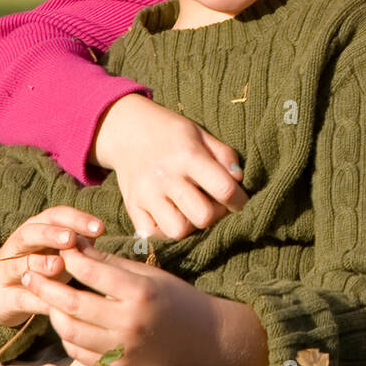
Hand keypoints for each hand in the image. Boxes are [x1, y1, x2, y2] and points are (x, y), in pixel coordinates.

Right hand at [0, 206, 102, 326]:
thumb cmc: (40, 268)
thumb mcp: (58, 252)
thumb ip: (76, 244)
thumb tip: (95, 235)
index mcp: (36, 229)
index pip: (55, 216)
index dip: (76, 219)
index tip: (100, 227)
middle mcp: (19, 246)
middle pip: (32, 233)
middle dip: (52, 234)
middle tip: (71, 238)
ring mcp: (8, 271)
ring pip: (21, 263)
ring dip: (40, 263)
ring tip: (58, 265)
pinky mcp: (4, 298)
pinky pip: (20, 298)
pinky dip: (35, 300)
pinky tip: (52, 305)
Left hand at [22, 241, 211, 365]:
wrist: (200, 337)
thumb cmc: (174, 297)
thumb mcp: (146, 274)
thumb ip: (109, 263)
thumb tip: (75, 245)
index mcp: (140, 293)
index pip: (93, 271)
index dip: (70, 257)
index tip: (59, 248)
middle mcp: (130, 323)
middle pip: (73, 304)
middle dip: (46, 286)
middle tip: (30, 274)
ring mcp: (123, 349)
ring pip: (69, 332)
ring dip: (53, 313)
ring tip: (48, 299)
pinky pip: (79, 353)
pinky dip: (68, 336)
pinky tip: (67, 321)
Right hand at [93, 94, 248, 239]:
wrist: (126, 129)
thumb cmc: (171, 132)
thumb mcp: (201, 134)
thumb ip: (224, 156)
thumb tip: (239, 180)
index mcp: (187, 156)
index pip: (224, 189)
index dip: (240, 200)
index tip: (240, 200)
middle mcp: (165, 177)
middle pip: (202, 217)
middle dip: (216, 214)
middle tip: (215, 204)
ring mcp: (146, 194)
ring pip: (178, 231)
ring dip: (191, 225)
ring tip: (192, 210)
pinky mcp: (131, 207)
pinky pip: (152, 235)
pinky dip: (165, 231)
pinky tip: (172, 215)